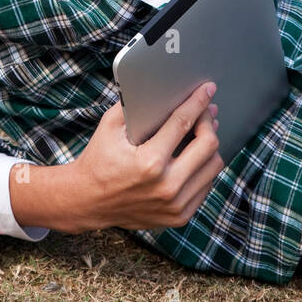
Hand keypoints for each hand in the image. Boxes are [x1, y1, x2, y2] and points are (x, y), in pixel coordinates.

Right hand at [62, 81, 223, 232]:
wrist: (88, 201)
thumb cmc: (99, 160)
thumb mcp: (109, 126)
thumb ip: (133, 103)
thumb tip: (159, 85)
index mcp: (149, 162)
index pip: (183, 123)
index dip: (198, 102)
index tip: (207, 89)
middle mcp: (167, 186)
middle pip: (208, 145)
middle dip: (209, 121)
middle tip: (205, 111)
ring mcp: (175, 205)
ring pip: (213, 166)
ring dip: (210, 145)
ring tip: (203, 131)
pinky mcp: (179, 216)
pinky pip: (206, 185)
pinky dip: (204, 167)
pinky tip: (196, 155)